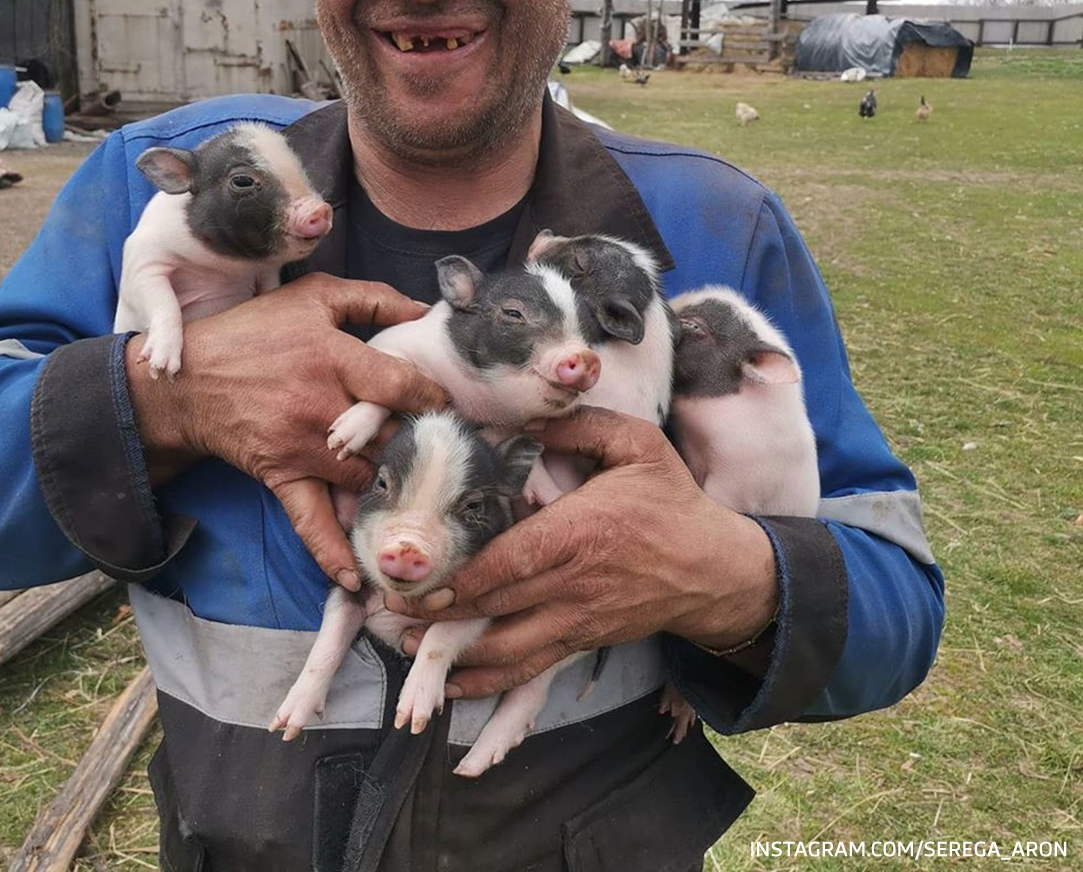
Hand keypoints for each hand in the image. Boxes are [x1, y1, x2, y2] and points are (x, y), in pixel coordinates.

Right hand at [125, 272, 447, 587]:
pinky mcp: (281, 477)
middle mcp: (322, 405)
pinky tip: (358, 578)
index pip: (402, 385)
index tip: (451, 408)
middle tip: (453, 457)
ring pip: (365, 476)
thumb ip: (372, 298)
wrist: (186, 381)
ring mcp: (301, 447)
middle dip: (423, 446)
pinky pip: (310, 521)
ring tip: (428, 499)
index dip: (434, 399)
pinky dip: (332, 552)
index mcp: (333, 357)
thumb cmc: (254, 333)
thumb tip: (424, 310)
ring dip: (394, 488)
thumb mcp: (312, 297)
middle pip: (390, 435)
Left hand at [385, 407, 777, 697]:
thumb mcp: (637, 445)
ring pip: (506, 649)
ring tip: (405, 644)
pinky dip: (487, 681)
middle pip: (497, 606)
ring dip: (454, 653)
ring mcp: (577, 619)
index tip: (419, 582)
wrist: (714, 569)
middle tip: (389, 608)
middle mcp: (574, 583)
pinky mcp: (581, 641)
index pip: (511, 562)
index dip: (463, 579)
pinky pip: (528, 669)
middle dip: (439, 614)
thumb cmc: (670, 502)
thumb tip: (526, 420)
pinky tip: (452, 683)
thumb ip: (581, 426)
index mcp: (581, 532)